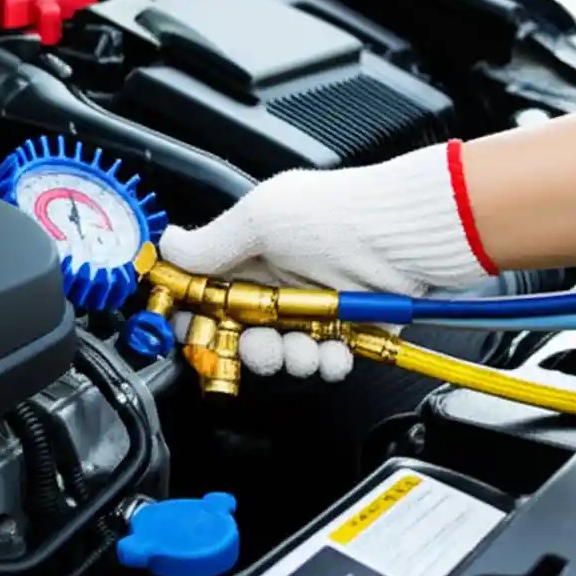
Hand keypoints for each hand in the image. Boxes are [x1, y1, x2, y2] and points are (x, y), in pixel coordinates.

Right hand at [159, 142, 492, 378]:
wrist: (407, 234)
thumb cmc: (339, 214)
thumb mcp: (261, 218)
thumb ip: (211, 242)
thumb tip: (168, 245)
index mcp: (252, 250)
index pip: (208, 292)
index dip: (197, 316)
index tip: (192, 331)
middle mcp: (279, 279)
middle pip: (242, 333)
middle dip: (248, 345)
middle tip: (260, 340)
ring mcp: (314, 305)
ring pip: (282, 353)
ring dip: (290, 357)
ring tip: (306, 344)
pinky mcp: (348, 327)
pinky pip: (325, 360)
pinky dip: (328, 361)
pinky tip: (335, 347)